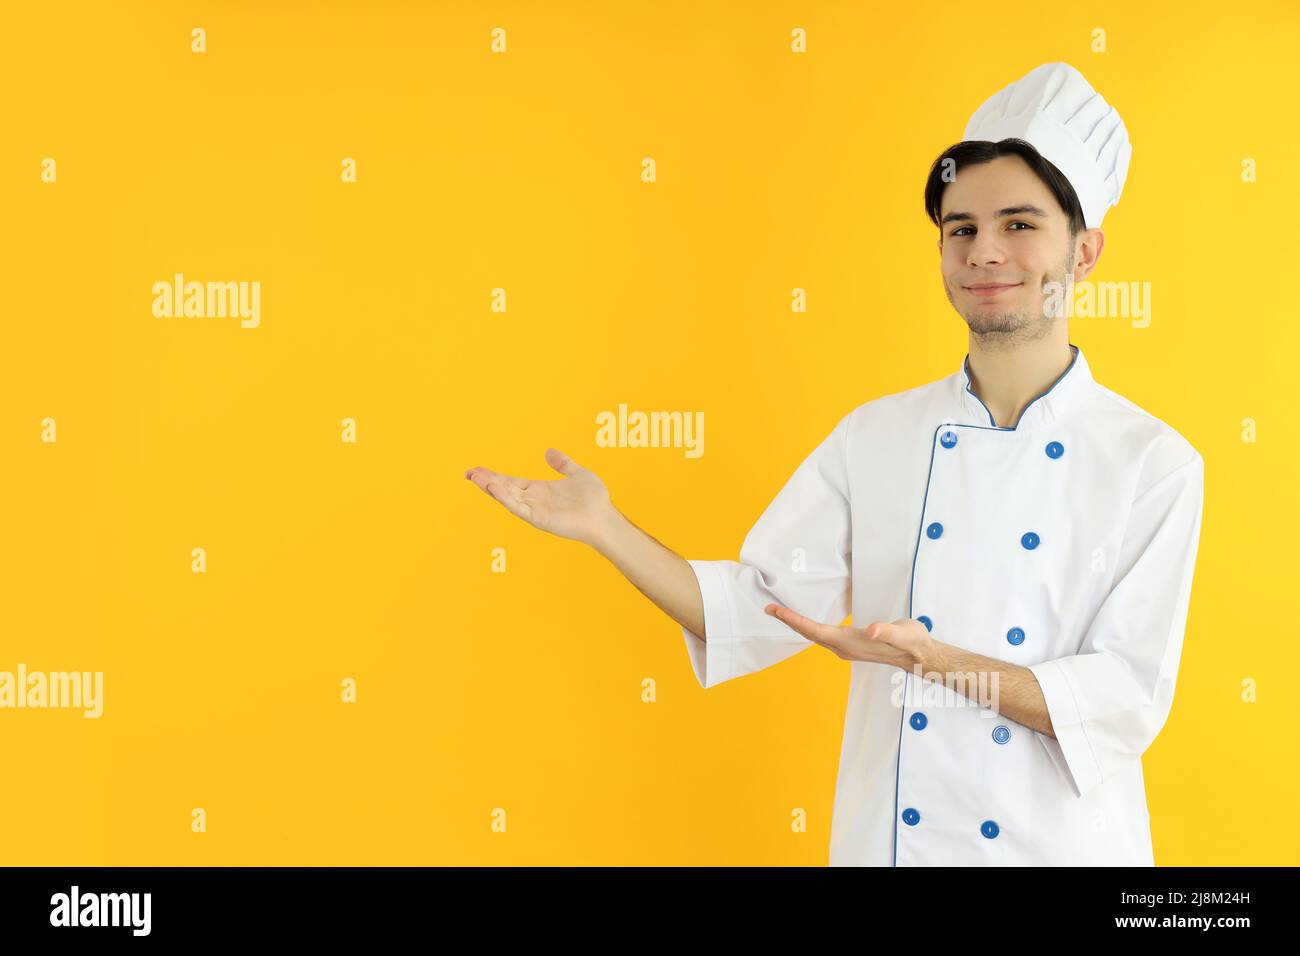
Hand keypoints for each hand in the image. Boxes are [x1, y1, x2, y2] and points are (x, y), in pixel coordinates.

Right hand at [465, 448, 614, 545]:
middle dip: (487, 481)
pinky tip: (496, 489)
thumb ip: (562, 463)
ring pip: (508, 498)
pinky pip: (520, 508)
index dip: (494, 475)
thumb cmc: (594, 499)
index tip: (477, 469)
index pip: (511, 481)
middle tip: (469, 473)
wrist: (604, 517)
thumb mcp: (577, 473)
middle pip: (505, 488)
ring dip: (492, 488)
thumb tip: (549, 451)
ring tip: (477, 478)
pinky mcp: (540, 519)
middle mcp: (534, 500)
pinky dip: (507, 499)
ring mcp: (535, 510)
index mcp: (539, 490)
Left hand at [762, 604, 936, 671]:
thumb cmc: (912, 642)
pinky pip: (822, 635)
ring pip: (814, 636)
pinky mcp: (851, 645)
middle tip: (769, 608)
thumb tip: (873, 630)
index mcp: (850, 642)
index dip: (793, 620)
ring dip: (797, 625)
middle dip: (788, 621)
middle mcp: (843, 648)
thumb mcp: (903, 633)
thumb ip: (888, 631)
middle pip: (809, 633)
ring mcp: (846, 648)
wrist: (920, 656)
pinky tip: (806, 622)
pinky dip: (809, 626)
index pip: (814, 630)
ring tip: (781, 613)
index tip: (775, 611)